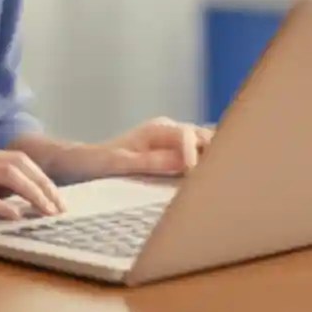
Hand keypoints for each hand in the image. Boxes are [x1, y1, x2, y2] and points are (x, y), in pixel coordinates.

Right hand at [0, 145, 67, 219]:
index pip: (15, 158)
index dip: (39, 176)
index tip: (53, 196)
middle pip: (20, 163)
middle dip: (45, 185)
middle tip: (59, 207)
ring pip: (8, 175)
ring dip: (33, 194)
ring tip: (47, 212)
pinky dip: (2, 206)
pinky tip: (15, 217)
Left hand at [48, 117, 214, 182]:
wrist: (87, 162)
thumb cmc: (100, 161)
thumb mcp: (120, 163)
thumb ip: (150, 162)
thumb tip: (182, 163)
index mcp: (158, 129)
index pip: (187, 136)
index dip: (194, 155)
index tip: (195, 175)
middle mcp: (171, 131)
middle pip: (205, 136)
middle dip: (216, 154)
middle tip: (221, 179)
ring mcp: (176, 142)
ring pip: (207, 145)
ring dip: (216, 159)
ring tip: (223, 182)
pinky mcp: (178, 155)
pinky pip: (201, 156)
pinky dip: (211, 165)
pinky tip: (216, 181)